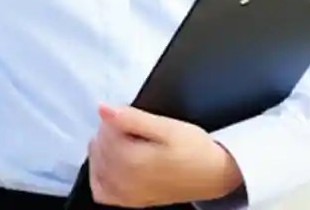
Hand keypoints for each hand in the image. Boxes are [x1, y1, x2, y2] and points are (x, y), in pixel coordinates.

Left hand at [88, 104, 243, 206]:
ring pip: (95, 165)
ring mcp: (126, 194)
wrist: (214, 175)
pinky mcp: (130, 202)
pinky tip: (113, 164)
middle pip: (98, 147)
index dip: (115, 118)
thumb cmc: (195, 150)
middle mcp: (124, 181)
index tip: (131, 116)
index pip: (104, 131)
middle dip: (110, 132)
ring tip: (127, 142)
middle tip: (132, 127)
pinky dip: (100, 175)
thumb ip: (131, 118)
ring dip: (103, 149)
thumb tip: (102, 108)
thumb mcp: (166, 126)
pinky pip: (100, 190)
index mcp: (132, 160)